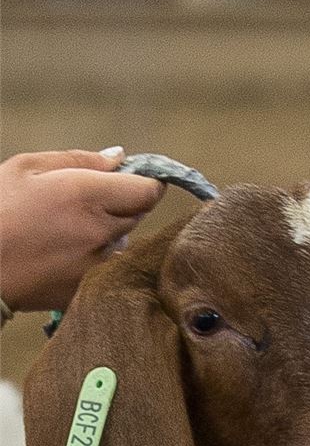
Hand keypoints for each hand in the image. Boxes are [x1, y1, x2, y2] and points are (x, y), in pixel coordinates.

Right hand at [0, 149, 163, 310]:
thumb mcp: (26, 168)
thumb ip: (79, 160)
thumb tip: (119, 157)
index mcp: (87, 196)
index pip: (148, 190)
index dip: (147, 181)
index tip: (137, 178)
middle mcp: (101, 232)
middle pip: (138, 214)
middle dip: (124, 202)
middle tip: (89, 200)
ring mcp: (98, 265)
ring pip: (124, 242)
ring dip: (110, 231)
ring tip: (69, 228)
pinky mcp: (91, 288)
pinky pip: (109, 267)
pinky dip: (97, 257)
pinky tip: (65, 252)